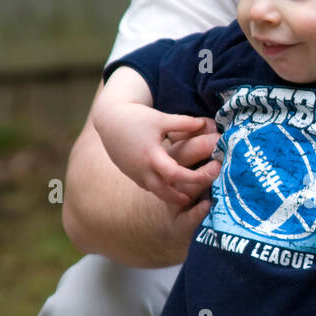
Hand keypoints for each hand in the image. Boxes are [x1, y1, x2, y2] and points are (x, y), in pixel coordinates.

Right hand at [97, 100, 221, 206]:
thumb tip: (205, 124)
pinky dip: (158, 188)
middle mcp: (142, 169)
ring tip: (184, 195)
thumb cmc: (136, 117)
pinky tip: (169, 186)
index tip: (205, 177)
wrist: (110, 120)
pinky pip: (146, 185)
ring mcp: (134, 173)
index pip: (175, 174)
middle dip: (178, 197)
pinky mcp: (131, 173)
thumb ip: (184, 123)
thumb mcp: (161, 118)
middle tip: (192, 198)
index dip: (192, 177)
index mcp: (151, 156)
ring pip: (154, 191)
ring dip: (169, 195)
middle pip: (163, 192)